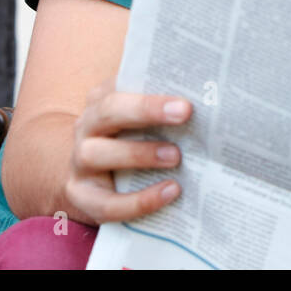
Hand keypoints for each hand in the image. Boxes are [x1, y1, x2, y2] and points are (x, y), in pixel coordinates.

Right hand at [64, 77, 192, 225]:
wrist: (94, 182)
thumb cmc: (131, 141)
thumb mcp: (143, 120)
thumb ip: (165, 108)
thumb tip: (211, 101)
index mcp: (102, 100)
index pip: (121, 87)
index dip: (152, 96)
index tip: (186, 102)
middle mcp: (86, 127)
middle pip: (107, 112)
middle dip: (146, 110)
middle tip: (185, 113)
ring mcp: (79, 163)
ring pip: (97, 154)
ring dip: (139, 154)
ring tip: (176, 156)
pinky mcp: (82, 197)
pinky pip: (107, 203)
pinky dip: (139, 200)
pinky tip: (170, 192)